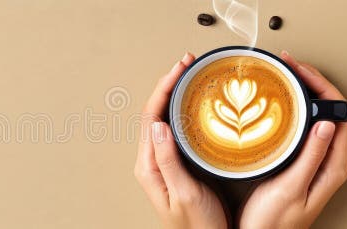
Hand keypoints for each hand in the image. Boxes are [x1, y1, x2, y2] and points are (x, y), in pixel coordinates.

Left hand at [134, 52, 226, 228]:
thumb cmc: (197, 227)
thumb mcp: (184, 192)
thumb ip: (169, 160)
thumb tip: (160, 125)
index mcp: (149, 165)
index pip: (151, 116)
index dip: (164, 88)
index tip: (179, 71)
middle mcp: (152, 161)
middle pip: (156, 112)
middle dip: (169, 84)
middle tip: (186, 64)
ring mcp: (163, 162)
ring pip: (165, 119)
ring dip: (175, 94)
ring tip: (189, 75)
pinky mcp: (177, 165)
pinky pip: (176, 130)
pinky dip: (183, 110)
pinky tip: (194, 103)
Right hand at [239, 51, 346, 228]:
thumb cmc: (274, 222)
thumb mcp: (292, 187)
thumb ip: (311, 155)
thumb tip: (327, 123)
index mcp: (334, 165)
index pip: (340, 113)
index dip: (322, 85)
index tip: (300, 71)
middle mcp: (330, 161)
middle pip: (331, 110)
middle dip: (312, 82)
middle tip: (289, 65)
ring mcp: (316, 160)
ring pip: (317, 116)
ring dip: (303, 93)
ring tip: (285, 76)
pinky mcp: (302, 162)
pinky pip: (304, 127)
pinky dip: (294, 109)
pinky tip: (279, 104)